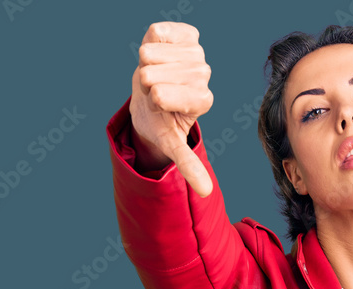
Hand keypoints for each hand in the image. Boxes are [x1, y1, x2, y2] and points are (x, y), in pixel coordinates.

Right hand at [130, 21, 213, 196]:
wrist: (150, 93)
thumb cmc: (159, 120)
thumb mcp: (170, 144)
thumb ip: (188, 164)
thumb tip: (207, 192)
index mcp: (203, 101)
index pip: (174, 96)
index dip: (159, 98)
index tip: (156, 102)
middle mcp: (204, 76)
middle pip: (158, 75)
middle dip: (147, 84)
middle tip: (152, 91)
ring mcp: (196, 53)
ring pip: (155, 55)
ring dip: (146, 65)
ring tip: (152, 73)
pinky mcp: (187, 34)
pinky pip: (159, 32)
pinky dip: (151, 40)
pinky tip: (156, 50)